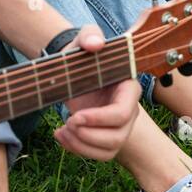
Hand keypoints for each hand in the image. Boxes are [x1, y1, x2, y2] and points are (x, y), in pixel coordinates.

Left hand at [55, 22, 139, 159]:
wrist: (76, 70)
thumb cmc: (83, 55)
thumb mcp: (84, 40)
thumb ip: (90, 35)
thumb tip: (95, 44)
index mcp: (128, 88)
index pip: (122, 113)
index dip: (99, 119)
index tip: (74, 116)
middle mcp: (129, 110)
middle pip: (117, 137)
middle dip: (88, 135)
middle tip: (68, 122)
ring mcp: (120, 127)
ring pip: (110, 150)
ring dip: (81, 145)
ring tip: (62, 131)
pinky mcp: (108, 138)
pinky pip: (99, 155)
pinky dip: (77, 150)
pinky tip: (62, 136)